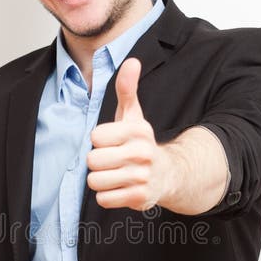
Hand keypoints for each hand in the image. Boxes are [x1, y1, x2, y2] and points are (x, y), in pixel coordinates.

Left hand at [87, 57, 173, 210]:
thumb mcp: (134, 115)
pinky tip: (120, 188)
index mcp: (137, 131)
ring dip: (100, 180)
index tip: (112, 142)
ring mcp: (142, 177)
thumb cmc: (140, 143)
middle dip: (97, 162)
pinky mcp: (140, 198)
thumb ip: (127, 89)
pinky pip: (104, 199)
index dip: (99, 141)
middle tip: (112, 161)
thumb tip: (131, 61)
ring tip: (115, 175)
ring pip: (96, 181)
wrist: (168, 174)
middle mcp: (142, 154)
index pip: (95, 138)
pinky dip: (108, 196)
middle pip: (92, 161)